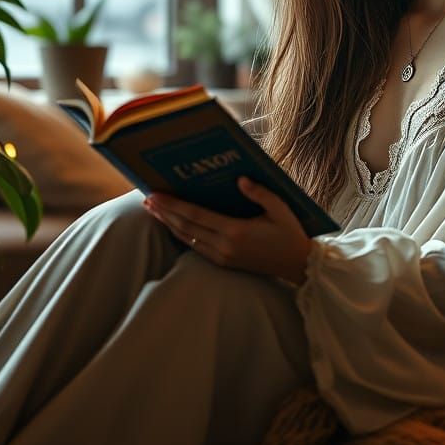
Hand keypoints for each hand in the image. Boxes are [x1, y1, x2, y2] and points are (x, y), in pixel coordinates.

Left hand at [143, 177, 312, 284]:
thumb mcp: (280, 208)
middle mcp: (224, 246)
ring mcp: (222, 257)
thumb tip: (239, 179)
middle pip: (185, 227)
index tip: (155, 195)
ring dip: (168, 224)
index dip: (173, 205)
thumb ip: (259, 193)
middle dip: (164, 212)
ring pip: (187, 239)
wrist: (297, 265)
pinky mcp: (223, 263)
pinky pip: (195, 247)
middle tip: (146, 198)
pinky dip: (180, 234)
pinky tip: (173, 225)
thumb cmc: (290, 233)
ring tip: (153, 210)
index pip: (196, 216)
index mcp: (236, 231)